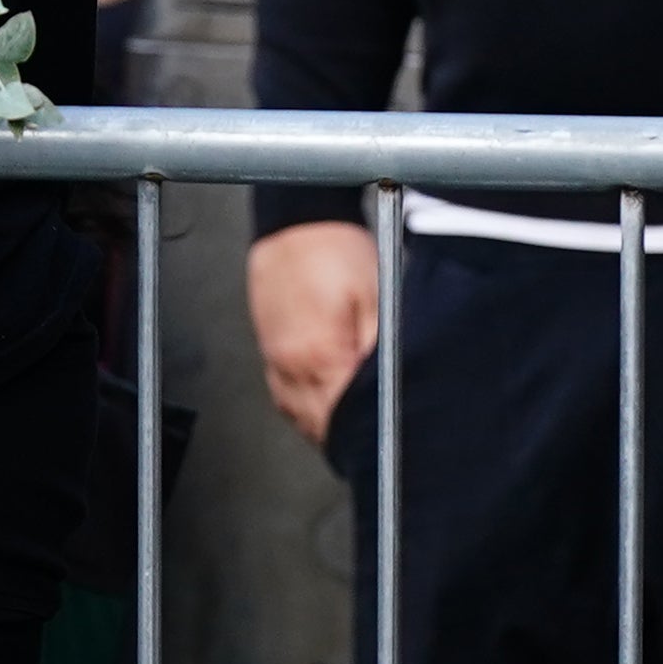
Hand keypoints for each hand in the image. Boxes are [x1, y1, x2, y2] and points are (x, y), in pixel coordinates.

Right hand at [248, 222, 378, 444]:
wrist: (297, 221)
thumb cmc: (336, 249)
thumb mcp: (379, 297)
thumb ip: (384, 349)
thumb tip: (392, 388)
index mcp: (319, 354)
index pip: (342, 418)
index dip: (365, 435)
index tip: (383, 442)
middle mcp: (290, 364)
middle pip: (318, 425)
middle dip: (345, 436)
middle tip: (372, 441)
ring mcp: (275, 360)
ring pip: (299, 416)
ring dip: (325, 424)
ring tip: (351, 426)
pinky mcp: (270, 351)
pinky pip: (286, 396)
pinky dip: (306, 407)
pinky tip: (324, 403)